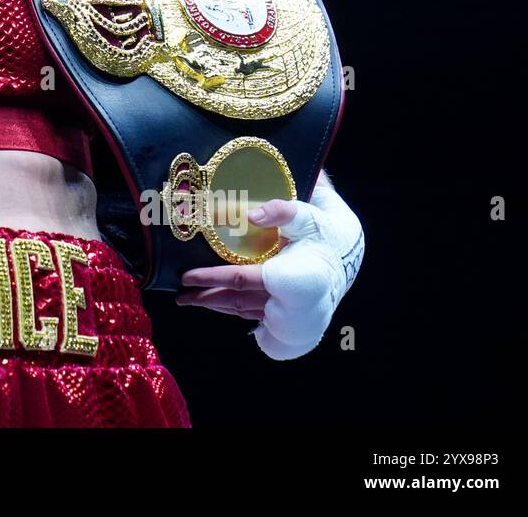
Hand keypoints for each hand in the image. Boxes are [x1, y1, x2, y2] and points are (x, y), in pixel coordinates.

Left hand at [175, 180, 363, 359]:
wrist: (347, 256)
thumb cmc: (326, 232)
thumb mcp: (310, 215)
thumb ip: (283, 210)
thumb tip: (252, 213)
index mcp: (292, 277)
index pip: (243, 280)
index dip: (213, 279)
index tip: (187, 277)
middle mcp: (289, 301)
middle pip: (239, 301)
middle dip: (207, 299)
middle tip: (180, 295)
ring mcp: (289, 313)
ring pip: (245, 310)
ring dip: (216, 305)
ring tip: (190, 300)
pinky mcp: (288, 316)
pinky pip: (254, 314)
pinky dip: (234, 309)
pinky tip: (218, 305)